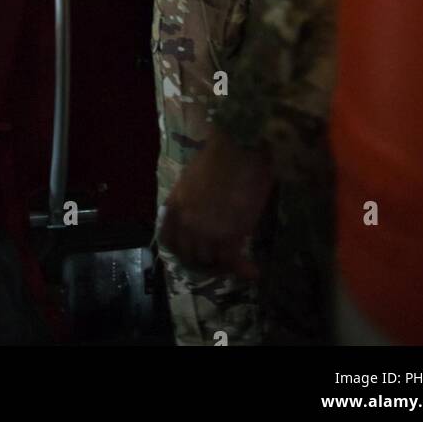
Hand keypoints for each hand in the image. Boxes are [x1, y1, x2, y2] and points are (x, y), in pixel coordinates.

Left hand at [158, 127, 272, 276]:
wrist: (239, 149)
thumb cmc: (220, 154)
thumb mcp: (194, 178)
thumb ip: (192, 201)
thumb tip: (204, 212)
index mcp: (175, 205)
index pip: (168, 239)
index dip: (180, 249)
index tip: (192, 252)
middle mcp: (185, 222)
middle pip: (189, 255)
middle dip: (204, 260)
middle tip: (220, 261)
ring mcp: (205, 231)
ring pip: (210, 261)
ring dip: (223, 264)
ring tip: (237, 263)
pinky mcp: (228, 236)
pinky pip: (232, 261)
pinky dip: (243, 268)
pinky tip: (254, 271)